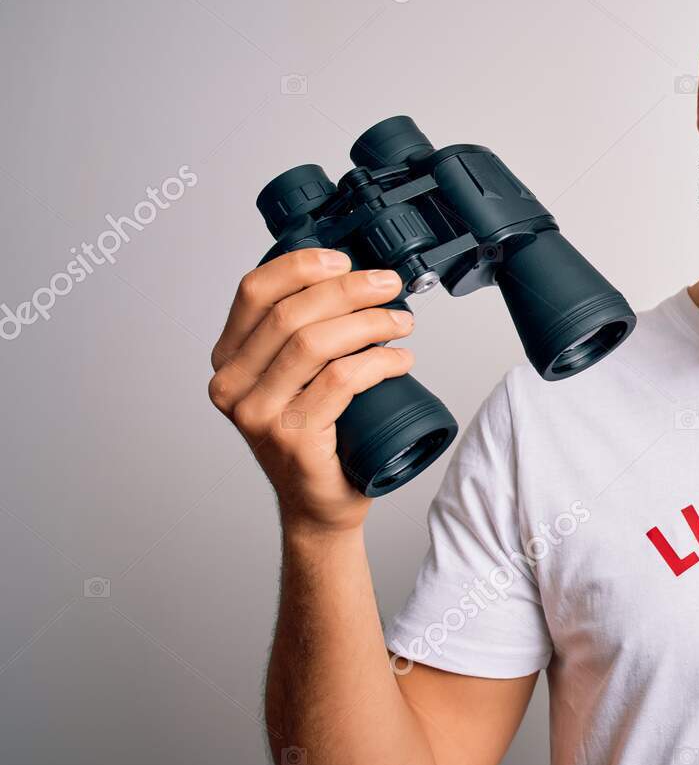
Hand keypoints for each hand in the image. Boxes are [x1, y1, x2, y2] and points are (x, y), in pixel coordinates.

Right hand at [207, 249, 417, 534]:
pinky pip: (340, 381)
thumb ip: (300, 334)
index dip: (301, 266)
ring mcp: (258, 415)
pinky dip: (378, 362)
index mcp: (229, 360)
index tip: (343, 261)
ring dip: (369, 323)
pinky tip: (402, 361)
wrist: (321, 503)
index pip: (254, 292)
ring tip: (403, 323)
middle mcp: (233, 386)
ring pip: (314, 344)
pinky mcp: (292, 438)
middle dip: (348, 290)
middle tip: (389, 287)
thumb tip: (349, 279)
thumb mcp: (295, 377)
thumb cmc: (318, 436)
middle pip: (291, 313)